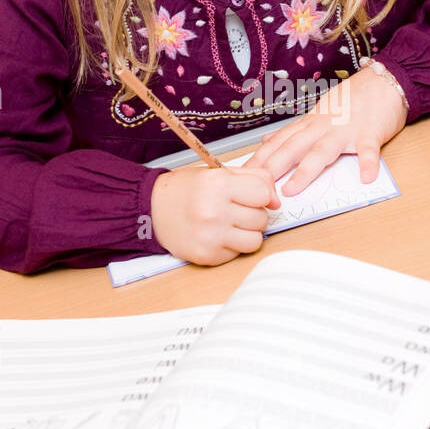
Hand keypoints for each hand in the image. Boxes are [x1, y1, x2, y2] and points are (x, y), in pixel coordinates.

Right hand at [150, 164, 279, 265]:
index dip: (261, 194)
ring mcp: (211, 236)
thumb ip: (254, 179)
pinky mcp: (207, 256)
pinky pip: (238, 254)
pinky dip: (232, 246)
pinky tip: (217, 235)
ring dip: (247, 233)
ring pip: (255, 240)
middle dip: (252, 214)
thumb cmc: (186, 189)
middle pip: (261, 218)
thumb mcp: (218, 172)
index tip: (250, 195)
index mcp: (218, 185)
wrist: (151, 209)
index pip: (263, 193)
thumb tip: (277, 201)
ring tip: (230, 224)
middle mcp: (215, 211)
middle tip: (234, 209)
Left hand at [247, 66, 407, 195]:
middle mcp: (324, 126)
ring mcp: (346, 130)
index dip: (260, 158)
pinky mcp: (371, 134)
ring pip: (322, 151)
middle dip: (272, 167)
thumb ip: (295, 130)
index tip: (242, 173)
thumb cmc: (354, 100)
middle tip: (256, 187)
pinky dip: (368, 164)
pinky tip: (365, 178)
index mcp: (311, 123)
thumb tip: (267, 141)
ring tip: (292, 190)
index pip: (280, 141)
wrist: (385, 81)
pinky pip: (369, 151)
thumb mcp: (318, 112)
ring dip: (306, 171)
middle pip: (293, 147)